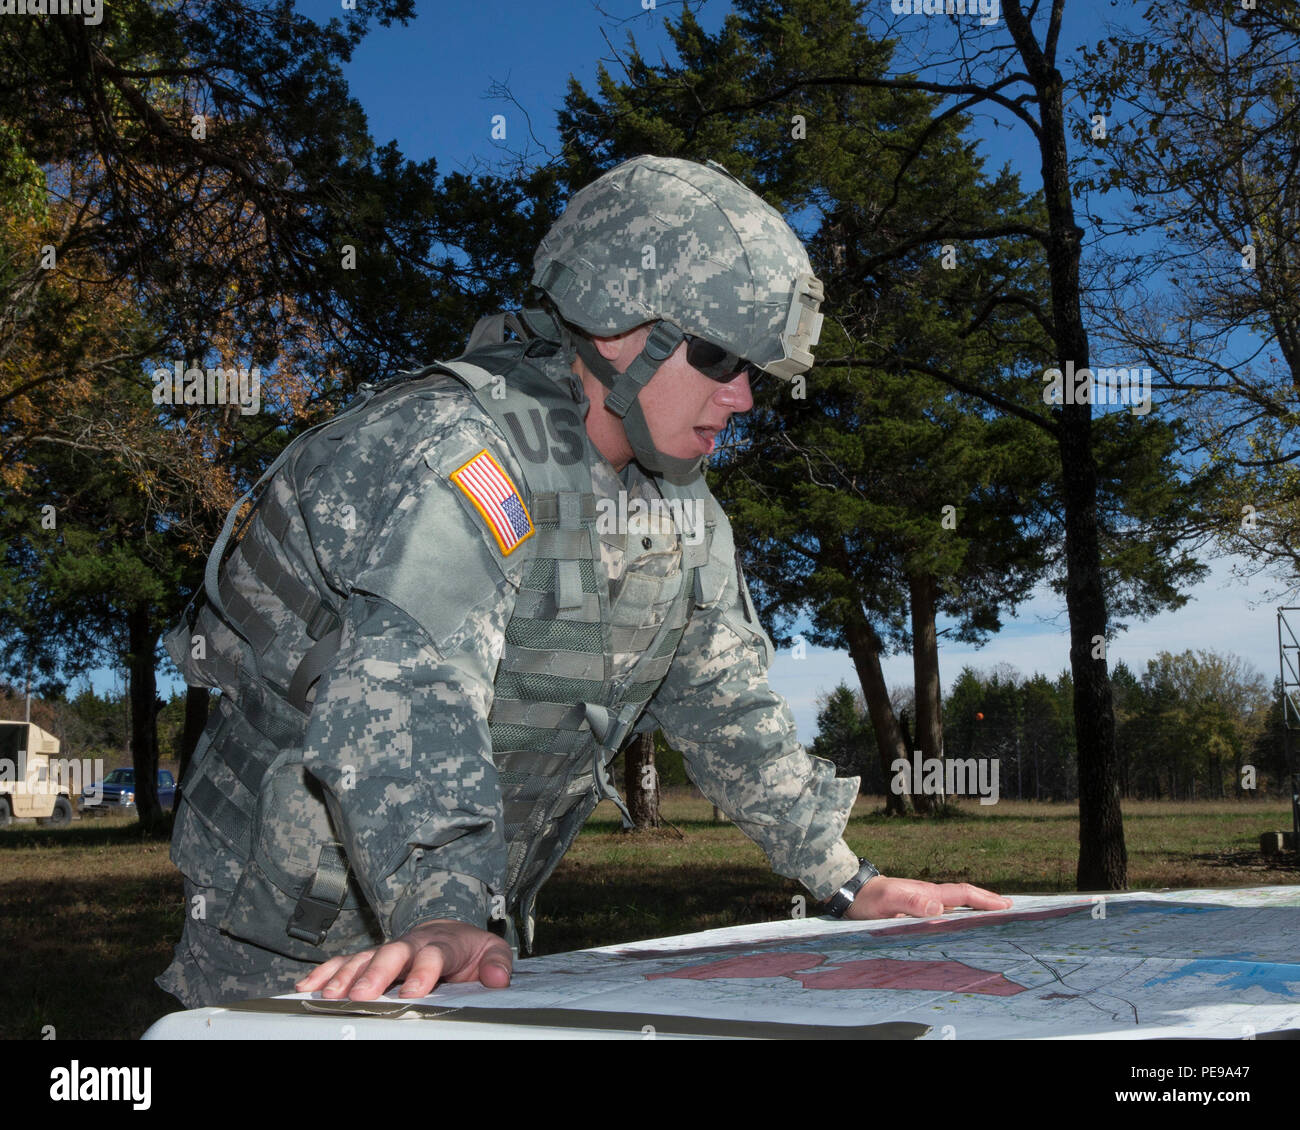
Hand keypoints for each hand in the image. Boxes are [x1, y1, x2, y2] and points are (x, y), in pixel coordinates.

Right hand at [294, 918, 512, 1000]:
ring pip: (364, 959)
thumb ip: (498, 963)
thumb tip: (499, 979)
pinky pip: (344, 962)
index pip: (433, 954)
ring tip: (330, 996)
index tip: (416, 992)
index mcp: (442, 943)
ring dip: (345, 976)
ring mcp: (387, 950)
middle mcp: (410, 944)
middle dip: (376, 973)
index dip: (424, 971)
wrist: (447, 931)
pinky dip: (325, 973)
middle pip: (391, 954)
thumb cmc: (468, 949)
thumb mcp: (492, 951)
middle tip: (361, 995)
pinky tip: (307, 987)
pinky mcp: (370, 958)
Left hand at [844, 875, 1012, 920]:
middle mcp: (930, 897)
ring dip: (977, 911)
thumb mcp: (887, 900)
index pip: (963, 895)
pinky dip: (960, 918)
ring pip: (957, 907)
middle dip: (989, 903)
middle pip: (966, 899)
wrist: (851, 893)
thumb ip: (910, 901)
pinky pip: (945, 915)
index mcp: (928, 893)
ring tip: (996, 920)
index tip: (1008, 906)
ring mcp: (924, 904)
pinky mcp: (916, 912)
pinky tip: (964, 927)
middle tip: (1012, 912)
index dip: (986, 900)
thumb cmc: (868, 898)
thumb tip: (938, 908)